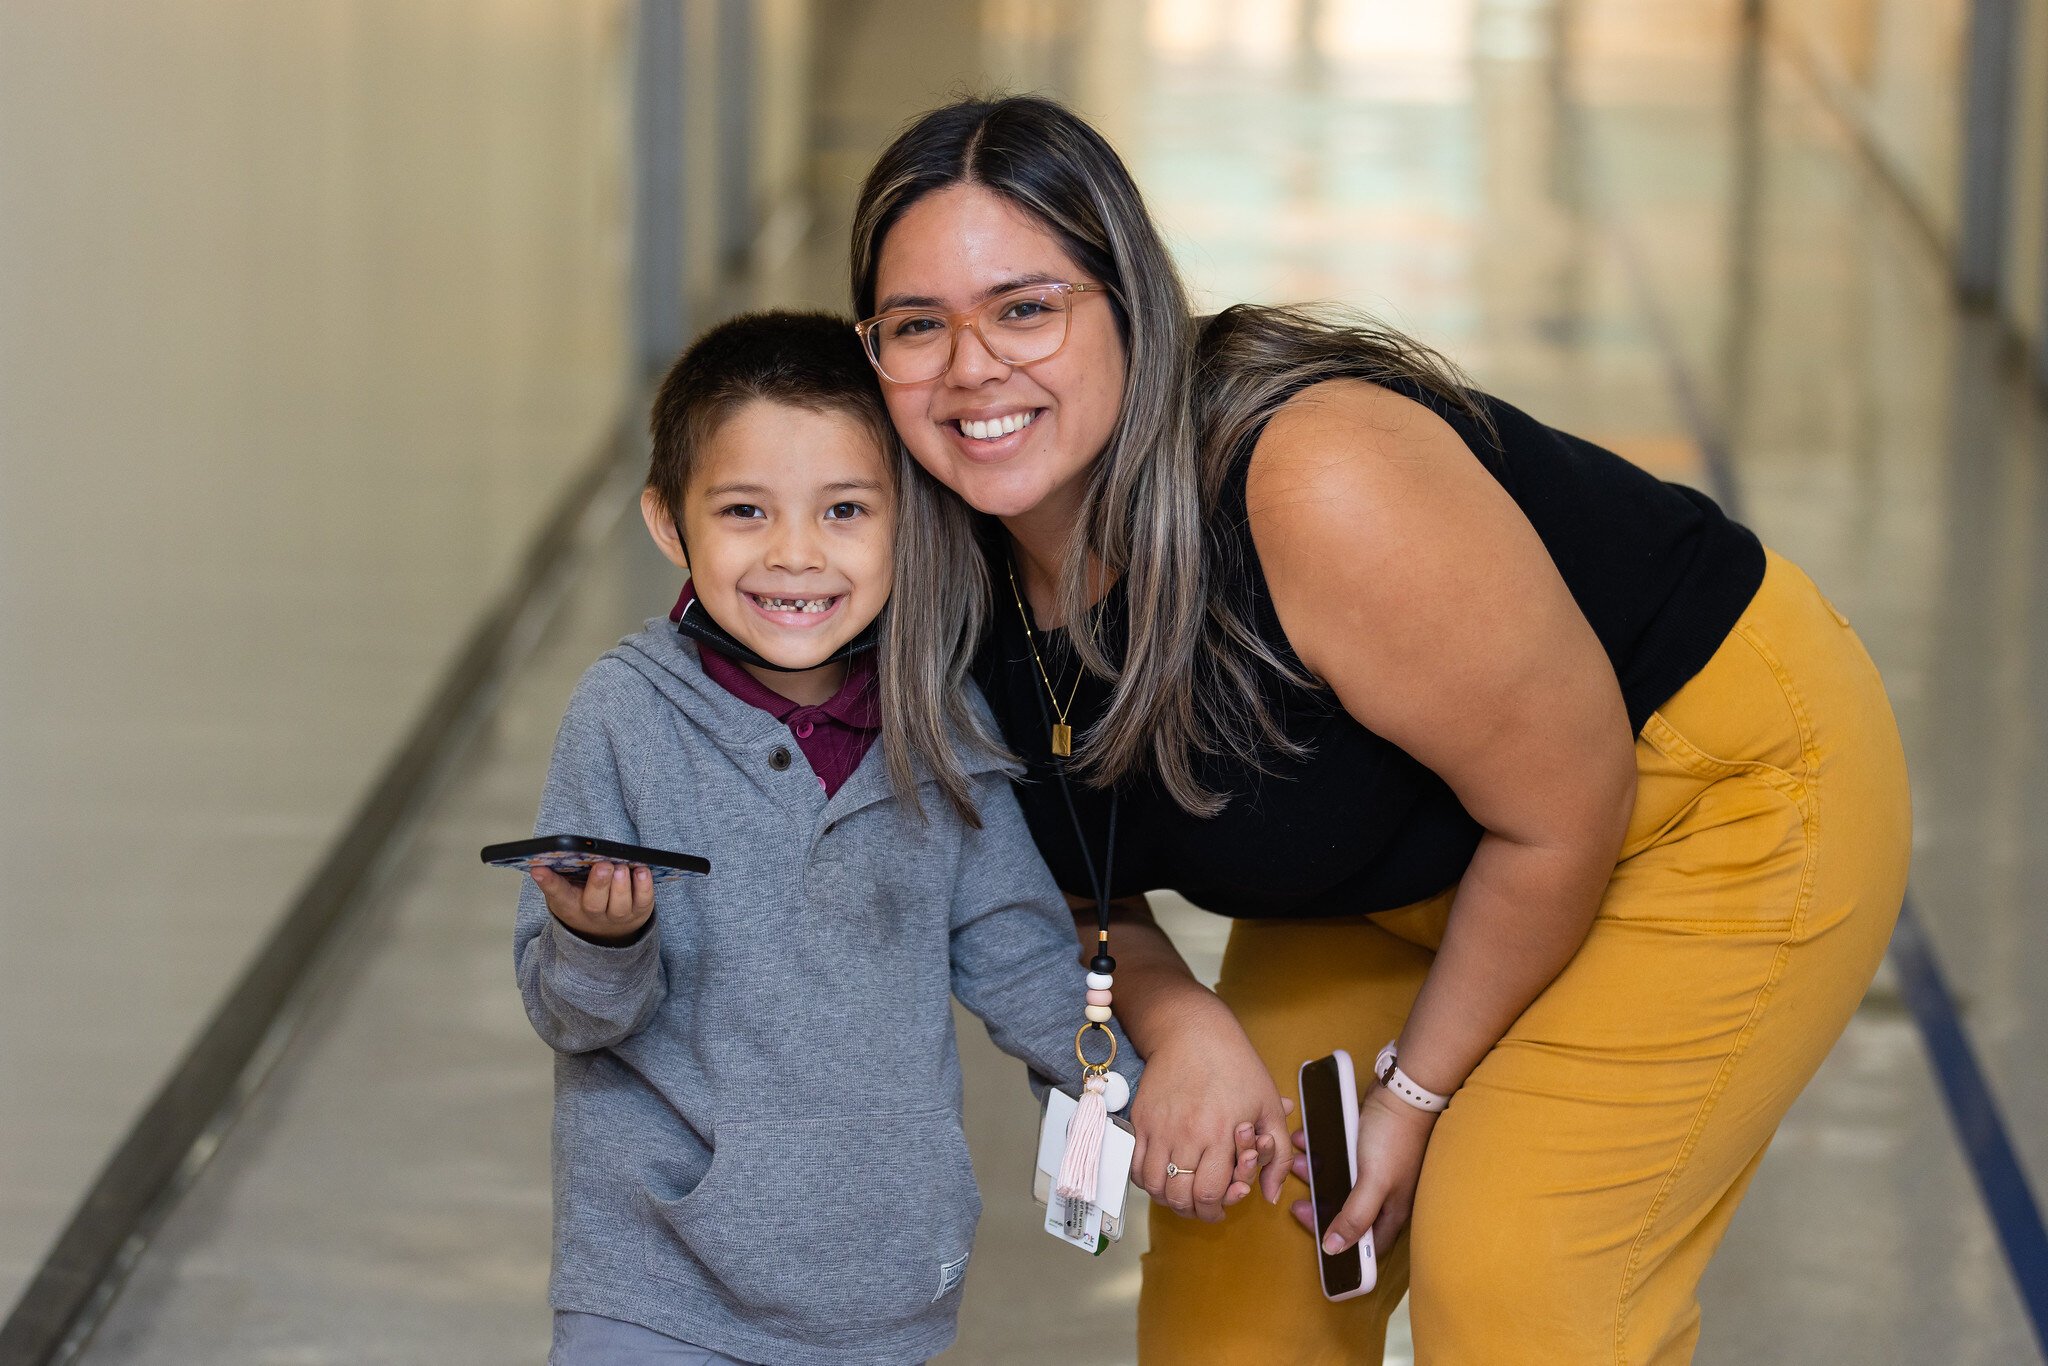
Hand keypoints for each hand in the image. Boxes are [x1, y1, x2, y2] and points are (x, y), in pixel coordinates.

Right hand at [532, 861, 653, 944]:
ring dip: (621, 885)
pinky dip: (644, 887)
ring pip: (620, 905)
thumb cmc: (583, 900)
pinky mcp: (639, 912)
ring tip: (621, 867)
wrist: (606, 933)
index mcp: (569, 905)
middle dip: (599, 883)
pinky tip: (642, 870)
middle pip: (594, 903)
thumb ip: (558, 877)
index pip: (556, 893)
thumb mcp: (566, 892)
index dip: (547, 881)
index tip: (537, 867)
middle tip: (603, 865)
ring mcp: (618, 916)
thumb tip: (540, 859)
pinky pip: (643, 902)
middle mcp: (593, 914)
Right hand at [1129, 993, 1294, 1221]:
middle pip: (1179, 1197)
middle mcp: (1185, 1135)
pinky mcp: (1140, 1120)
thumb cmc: (1237, 1068)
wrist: (1193, 1032)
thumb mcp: (1269, 1107)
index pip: (1210, 1193)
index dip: (1215, 1211)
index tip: (1220, 1209)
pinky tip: (1163, 1175)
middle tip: (1202, 1206)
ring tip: (1182, 1192)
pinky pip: (1136, 1167)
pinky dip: (1147, 1181)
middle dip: (1192, 1211)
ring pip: (1154, 1186)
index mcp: (1220, 1133)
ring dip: (1168, 1198)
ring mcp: (1158, 1128)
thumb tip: (1270, 1196)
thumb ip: (1276, 1156)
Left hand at [1289, 1082, 1438, 1255]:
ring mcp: (1376, 1171)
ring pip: (1340, 1184)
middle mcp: (1385, 1195)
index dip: (1339, 1245)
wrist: (1402, 1090)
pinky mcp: (1365, 1149)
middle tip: (1298, 1202)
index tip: (1314, 1233)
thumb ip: (1355, 1216)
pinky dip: (1321, 1153)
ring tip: (1298, 1164)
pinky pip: (1338, 1158)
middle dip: (1321, 1208)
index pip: (1364, 1244)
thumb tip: (1334, 1249)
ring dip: (1316, 1176)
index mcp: (1391, 1211)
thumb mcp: (1374, 1182)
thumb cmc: (1393, 1137)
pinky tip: (1305, 1141)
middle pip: (1348, 1214)